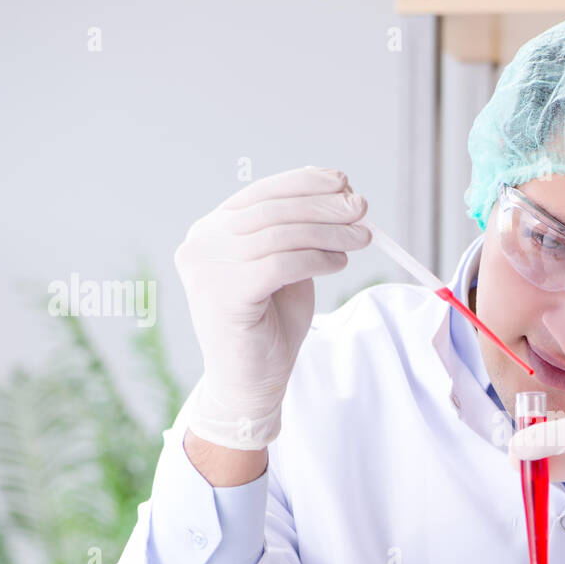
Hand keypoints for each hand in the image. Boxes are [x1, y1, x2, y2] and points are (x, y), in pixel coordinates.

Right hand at [174, 166, 369, 449]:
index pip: (261, 192)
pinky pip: (281, 264)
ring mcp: (207, 267)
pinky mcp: (224, 293)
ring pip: (280, 235)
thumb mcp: (287, 269)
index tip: (343, 181)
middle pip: (273, 209)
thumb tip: (342, 195)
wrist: (250, 383)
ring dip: (329, 233)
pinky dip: (316, 259)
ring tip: (361, 240)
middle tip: (362, 208)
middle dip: (323, 205)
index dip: (304, 182)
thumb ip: (301, 235)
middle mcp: (202, 242)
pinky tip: (339, 264)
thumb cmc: (270, 326)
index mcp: (212, 230)